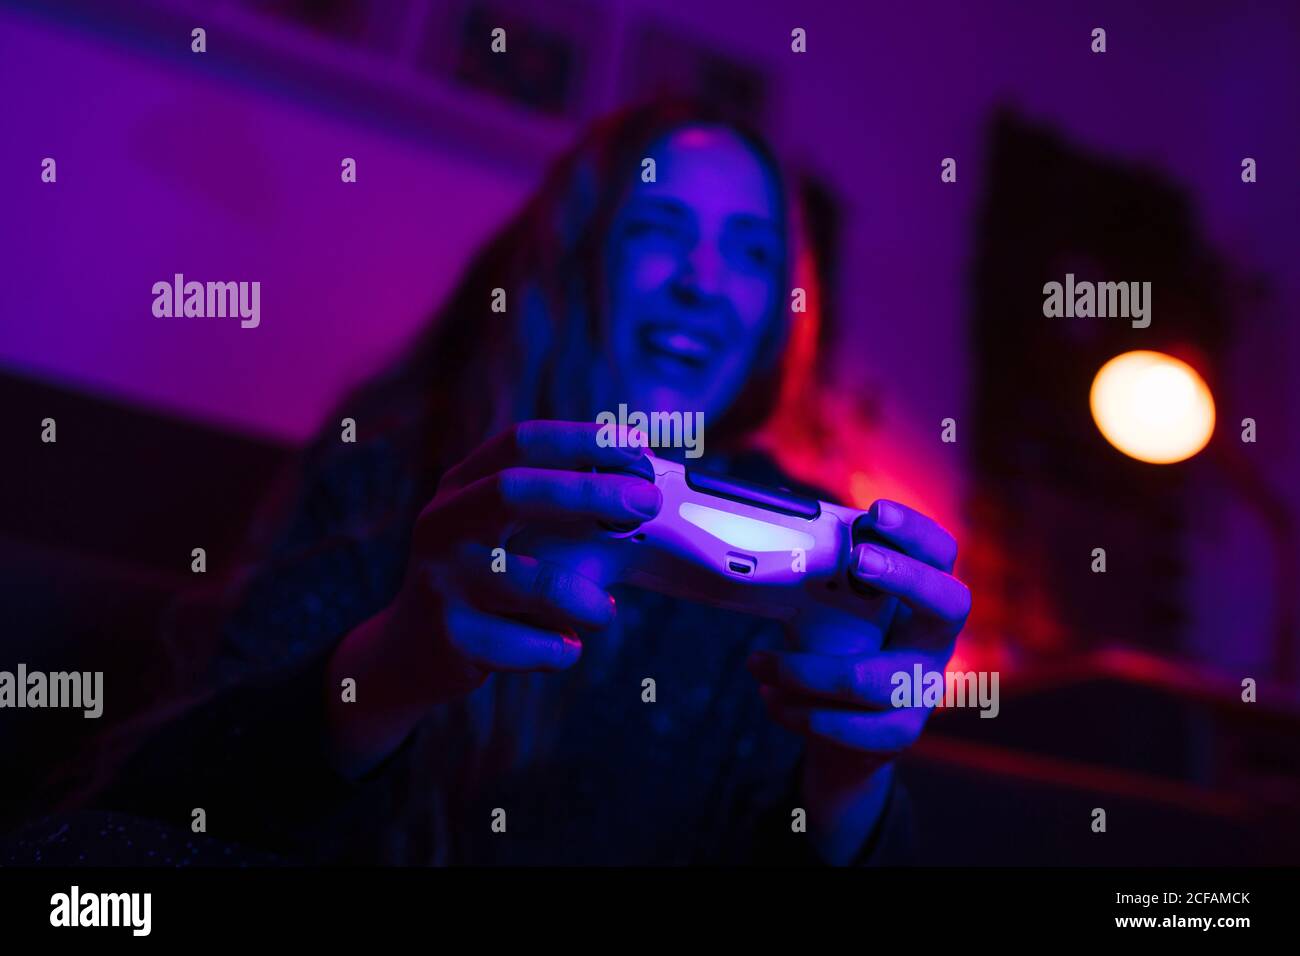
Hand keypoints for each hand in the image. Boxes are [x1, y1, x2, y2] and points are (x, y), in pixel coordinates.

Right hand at [326, 421, 659, 776]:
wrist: (409, 654)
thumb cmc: (482, 583)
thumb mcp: (499, 533)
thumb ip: (552, 510)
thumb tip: (638, 492)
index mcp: (460, 487)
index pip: (521, 443)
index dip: (583, 439)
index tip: (636, 448)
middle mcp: (442, 524)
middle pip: (515, 491)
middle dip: (592, 492)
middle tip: (647, 503)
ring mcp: (440, 580)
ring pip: (535, 582)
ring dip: (587, 599)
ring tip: (604, 610)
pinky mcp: (450, 635)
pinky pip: (530, 644)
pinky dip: (562, 648)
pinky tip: (564, 645)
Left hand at [747, 499, 970, 862]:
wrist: (851, 738)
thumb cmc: (841, 653)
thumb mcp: (839, 614)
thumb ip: (825, 584)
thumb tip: (771, 539)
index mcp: (923, 601)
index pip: (942, 554)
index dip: (917, 531)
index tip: (876, 512)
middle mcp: (936, 641)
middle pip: (949, 603)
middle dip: (905, 576)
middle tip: (858, 558)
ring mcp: (924, 689)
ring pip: (872, 679)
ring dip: (805, 671)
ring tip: (758, 662)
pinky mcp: (899, 732)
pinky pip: (852, 728)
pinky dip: (800, 713)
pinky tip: (771, 699)